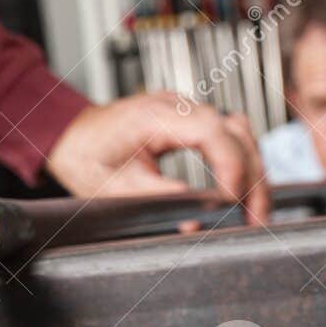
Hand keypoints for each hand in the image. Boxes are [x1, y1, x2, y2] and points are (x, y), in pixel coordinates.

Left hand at [46, 92, 270, 223]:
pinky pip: (228, 136)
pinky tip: (243, 192)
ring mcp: (185, 110)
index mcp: (154, 115)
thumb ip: (160, 198)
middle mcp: (176, 106)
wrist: (70, 137)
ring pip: (240, 133)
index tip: (230, 202)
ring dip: (253, 172)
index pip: (212, 131)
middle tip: (256, 220)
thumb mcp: (116, 186)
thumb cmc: (85, 155)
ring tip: (254, 213)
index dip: (230, 167)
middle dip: (253, 179)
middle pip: (236, 133)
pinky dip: (241, 163)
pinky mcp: (189, 121)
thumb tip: (198, 218)